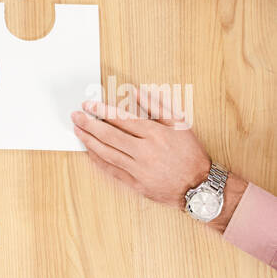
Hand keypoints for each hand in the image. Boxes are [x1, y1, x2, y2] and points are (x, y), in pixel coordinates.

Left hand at [71, 87, 209, 206]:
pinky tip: (89, 152)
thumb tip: (136, 91)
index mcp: (155, 134)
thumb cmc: (190, 153)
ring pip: (107, 153)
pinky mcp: (136, 185)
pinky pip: (111, 171)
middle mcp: (144, 152)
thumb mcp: (179, 124)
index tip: (89, 104)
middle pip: (109, 135)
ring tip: (77, 131)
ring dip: (89, 141)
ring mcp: (139, 170)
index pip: (121, 118)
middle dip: (89, 123)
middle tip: (76, 115)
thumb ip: (156, 106)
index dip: (102, 110)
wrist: (200, 186)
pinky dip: (98, 160)